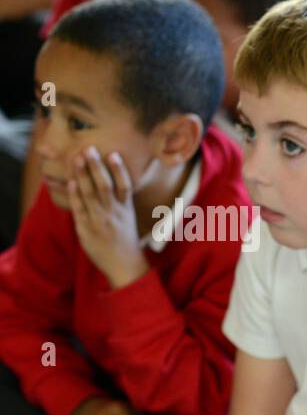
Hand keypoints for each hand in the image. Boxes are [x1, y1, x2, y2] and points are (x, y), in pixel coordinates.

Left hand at [66, 146, 148, 288]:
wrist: (124, 265)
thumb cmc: (125, 241)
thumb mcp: (128, 220)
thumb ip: (120, 203)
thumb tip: (114, 185)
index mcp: (126, 210)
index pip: (124, 186)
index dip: (119, 170)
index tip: (113, 154)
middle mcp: (114, 213)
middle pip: (105, 186)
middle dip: (96, 167)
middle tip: (89, 149)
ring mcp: (100, 221)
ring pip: (91, 194)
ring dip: (83, 175)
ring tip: (77, 158)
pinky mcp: (87, 229)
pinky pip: (80, 209)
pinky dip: (75, 195)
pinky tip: (70, 182)